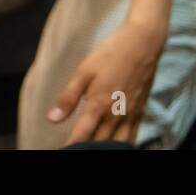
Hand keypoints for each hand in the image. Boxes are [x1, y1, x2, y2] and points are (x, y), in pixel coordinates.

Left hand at [49, 19, 164, 144]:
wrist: (143, 43)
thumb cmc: (111, 54)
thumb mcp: (85, 71)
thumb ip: (68, 97)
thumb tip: (52, 119)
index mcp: (98, 104)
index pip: (81, 136)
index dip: (71, 147)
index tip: (63, 151)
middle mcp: (115, 115)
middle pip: (99, 144)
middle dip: (86, 149)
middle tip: (75, 150)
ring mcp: (130, 116)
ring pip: (118, 145)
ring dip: (105, 148)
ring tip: (93, 148)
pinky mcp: (140, 113)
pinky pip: (132, 138)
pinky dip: (123, 146)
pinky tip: (114, 146)